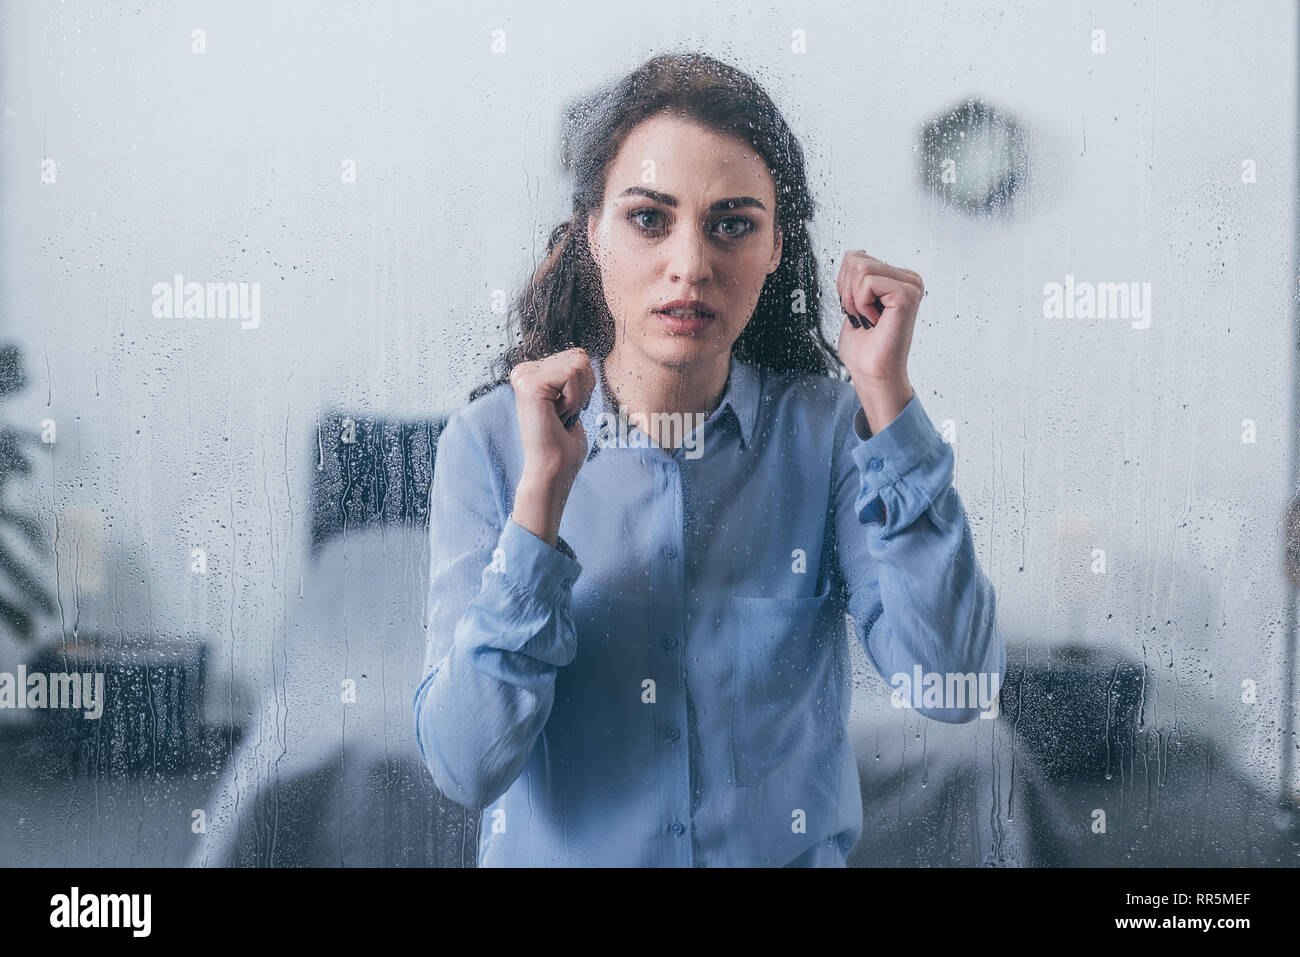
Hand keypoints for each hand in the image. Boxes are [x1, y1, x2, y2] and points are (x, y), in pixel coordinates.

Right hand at [508, 347, 595, 544]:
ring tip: (559, 416)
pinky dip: (574, 399)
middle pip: (579, 357)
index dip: (584, 386)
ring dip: (578, 396)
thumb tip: (582, 357)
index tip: (566, 410)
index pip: (577, 356)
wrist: (552, 468)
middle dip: (583, 390)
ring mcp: (524, 376)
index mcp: (531, 372)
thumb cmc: (563, 442)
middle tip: (562, 414)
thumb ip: (571, 375)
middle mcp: (523, 371)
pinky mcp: (530, 384)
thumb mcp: (570, 399)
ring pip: (578, 364)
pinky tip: (557, 415)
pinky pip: (572, 375)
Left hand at [835, 250, 921, 431]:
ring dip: (854, 299)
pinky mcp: (908, 294)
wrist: (872, 373)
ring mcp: (911, 285)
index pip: (855, 256)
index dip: (845, 286)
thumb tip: (855, 255)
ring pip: (860, 267)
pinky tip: (875, 321)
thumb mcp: (854, 303)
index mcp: (898, 279)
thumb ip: (855, 278)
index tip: (858, 311)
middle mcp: (908, 279)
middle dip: (847, 291)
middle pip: (856, 258)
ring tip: (869, 319)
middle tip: (863, 317)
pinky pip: (867, 281)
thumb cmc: (864, 347)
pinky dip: (861, 304)